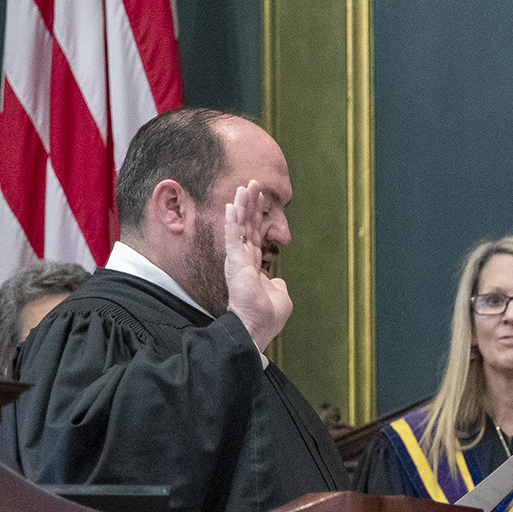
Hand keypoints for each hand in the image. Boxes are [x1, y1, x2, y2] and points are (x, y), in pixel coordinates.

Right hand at [223, 179, 291, 350]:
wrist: (256, 327)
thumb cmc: (266, 318)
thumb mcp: (280, 296)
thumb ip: (277, 284)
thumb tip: (278, 280)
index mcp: (252, 268)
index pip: (254, 236)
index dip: (256, 217)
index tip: (258, 199)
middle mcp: (243, 261)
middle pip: (246, 227)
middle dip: (249, 204)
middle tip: (252, 183)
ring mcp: (237, 261)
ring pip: (239, 227)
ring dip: (241, 206)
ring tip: (244, 186)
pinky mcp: (234, 263)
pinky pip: (233, 237)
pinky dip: (232, 220)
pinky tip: (231, 204)